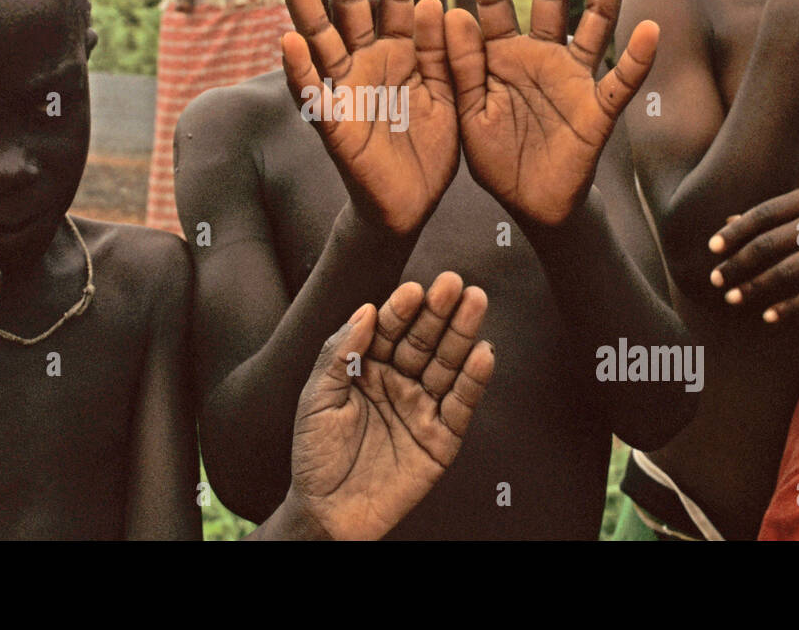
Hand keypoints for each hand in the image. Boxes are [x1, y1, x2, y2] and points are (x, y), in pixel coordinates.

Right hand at [271, 0, 459, 234]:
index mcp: (399, 53)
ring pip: (319, 35)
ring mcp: (345, 89)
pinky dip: (300, 71)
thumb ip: (444, 52)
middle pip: (349, 3)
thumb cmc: (429, 150)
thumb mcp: (449, 94)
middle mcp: (366, 63)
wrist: (410, 207)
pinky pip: (313, 94)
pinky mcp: (334, 124)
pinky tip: (289, 43)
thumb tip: (438, 1)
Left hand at [288, 272, 493, 539]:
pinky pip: (461, 405)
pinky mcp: (442, 438)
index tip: (414, 290)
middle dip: (439, 311)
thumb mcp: (316, 398)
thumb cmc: (315, 457)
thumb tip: (365, 311)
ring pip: (447, 364)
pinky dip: (474, 380)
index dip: (402, 309)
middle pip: (424, 340)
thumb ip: (339, 353)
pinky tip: (483, 353)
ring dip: (463, 334)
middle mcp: (398, 382)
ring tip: (476, 303)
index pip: (389, 330)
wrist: (327, 514)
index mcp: (367, 368)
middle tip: (454, 284)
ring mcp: (422, 408)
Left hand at [444, 0, 658, 225]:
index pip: (493, 4)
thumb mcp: (465, 110)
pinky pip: (620, 82)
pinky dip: (635, 59)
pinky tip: (649, 32)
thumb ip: (460, 64)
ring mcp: (574, 78)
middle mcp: (543, 55)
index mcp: (503, 54)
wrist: (530, 204)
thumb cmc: (496, 155)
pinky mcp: (598, 110)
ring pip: (593, 21)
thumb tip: (451, 11)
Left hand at [708, 185, 798, 322]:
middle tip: (715, 280)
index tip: (712, 249)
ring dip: (754, 287)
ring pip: (785, 271)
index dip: (733, 232)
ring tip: (732, 298)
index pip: (761, 214)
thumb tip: (727, 222)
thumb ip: (773, 213)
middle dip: (736, 264)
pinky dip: (789, 307)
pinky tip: (769, 317)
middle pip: (767, 244)